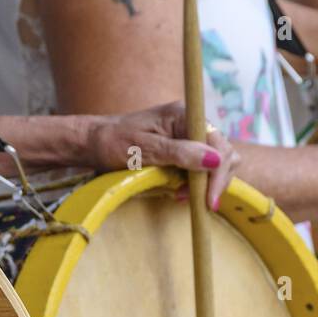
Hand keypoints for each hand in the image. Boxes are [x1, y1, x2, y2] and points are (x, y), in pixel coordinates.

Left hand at [83, 101, 240, 210]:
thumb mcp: (144, 149)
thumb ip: (180, 153)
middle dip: (213, 180)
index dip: (218, 173)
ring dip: (205, 184)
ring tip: (181, 197)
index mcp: (184, 114)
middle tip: (195, 202)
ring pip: (216, 163)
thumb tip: (215, 159)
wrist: (94, 143)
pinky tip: (178, 192)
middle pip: (224, 153)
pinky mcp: (183, 149)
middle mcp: (191, 122)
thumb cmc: (112, 142)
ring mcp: (188, 136)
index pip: (218, 143)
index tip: (208, 201)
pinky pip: (201, 168)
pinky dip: (195, 184)